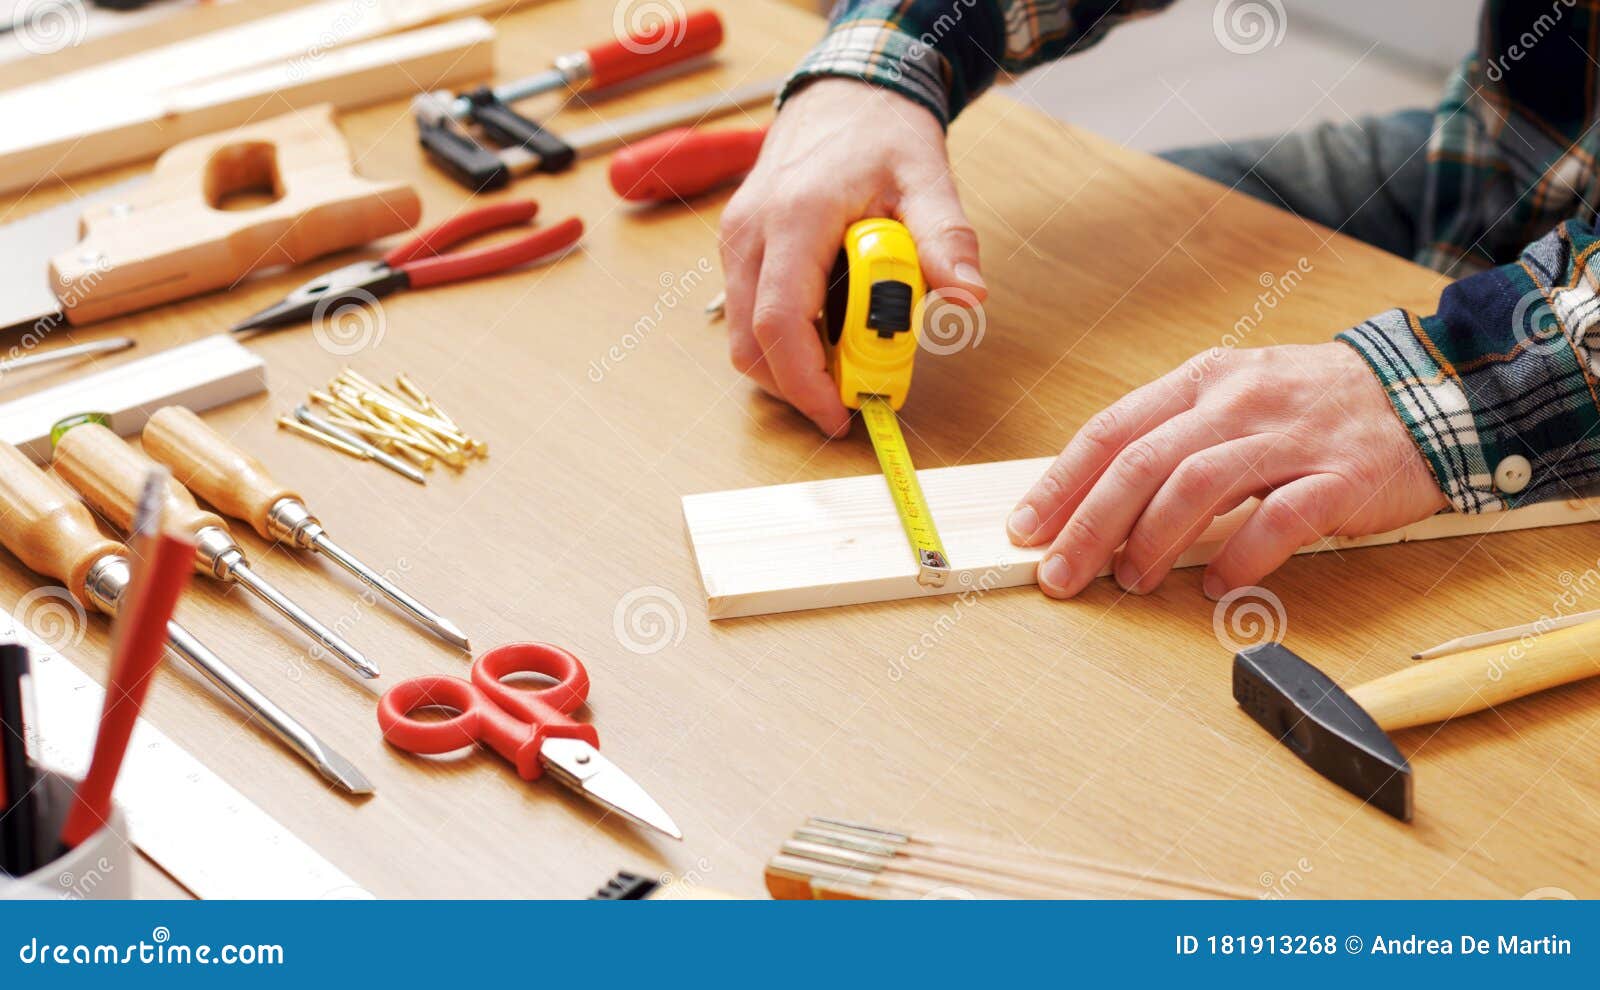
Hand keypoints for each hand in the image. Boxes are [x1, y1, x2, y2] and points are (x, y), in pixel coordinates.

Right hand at [718, 79, 986, 435]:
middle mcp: (751, 232)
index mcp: (795, 217)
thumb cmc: (881, 132)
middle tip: (850, 400)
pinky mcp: (738, 247)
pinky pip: (747, 314)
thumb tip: (969, 295)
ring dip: (789, 366)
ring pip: (743, 336)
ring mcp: (737, 240)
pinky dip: (782, 340)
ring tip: (845, 364)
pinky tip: (828, 332)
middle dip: (797, 387)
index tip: (841, 413)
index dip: (806, 382)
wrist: (844, 90)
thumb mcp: (927, 178)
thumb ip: (946, 239)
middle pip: (751, 344)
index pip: (781, 323)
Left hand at [1006, 343, 1447, 598]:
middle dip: (1090, 524)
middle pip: (1142, 463)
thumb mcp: (1234, 398)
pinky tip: (1220, 587)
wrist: (1426, 392)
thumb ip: (1172, 438)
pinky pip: (1280, 519)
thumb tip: (1096, 499)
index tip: (1027, 528)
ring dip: (1153, 541)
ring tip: (1132, 580)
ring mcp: (1290, 437)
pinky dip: (1241, 556)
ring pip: (1198, 485)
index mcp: (1202, 381)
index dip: (1061, 483)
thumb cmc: (1313, 406)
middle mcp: (1238, 403)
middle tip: (1062, 574)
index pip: (1112, 430)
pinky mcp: (1341, 476)